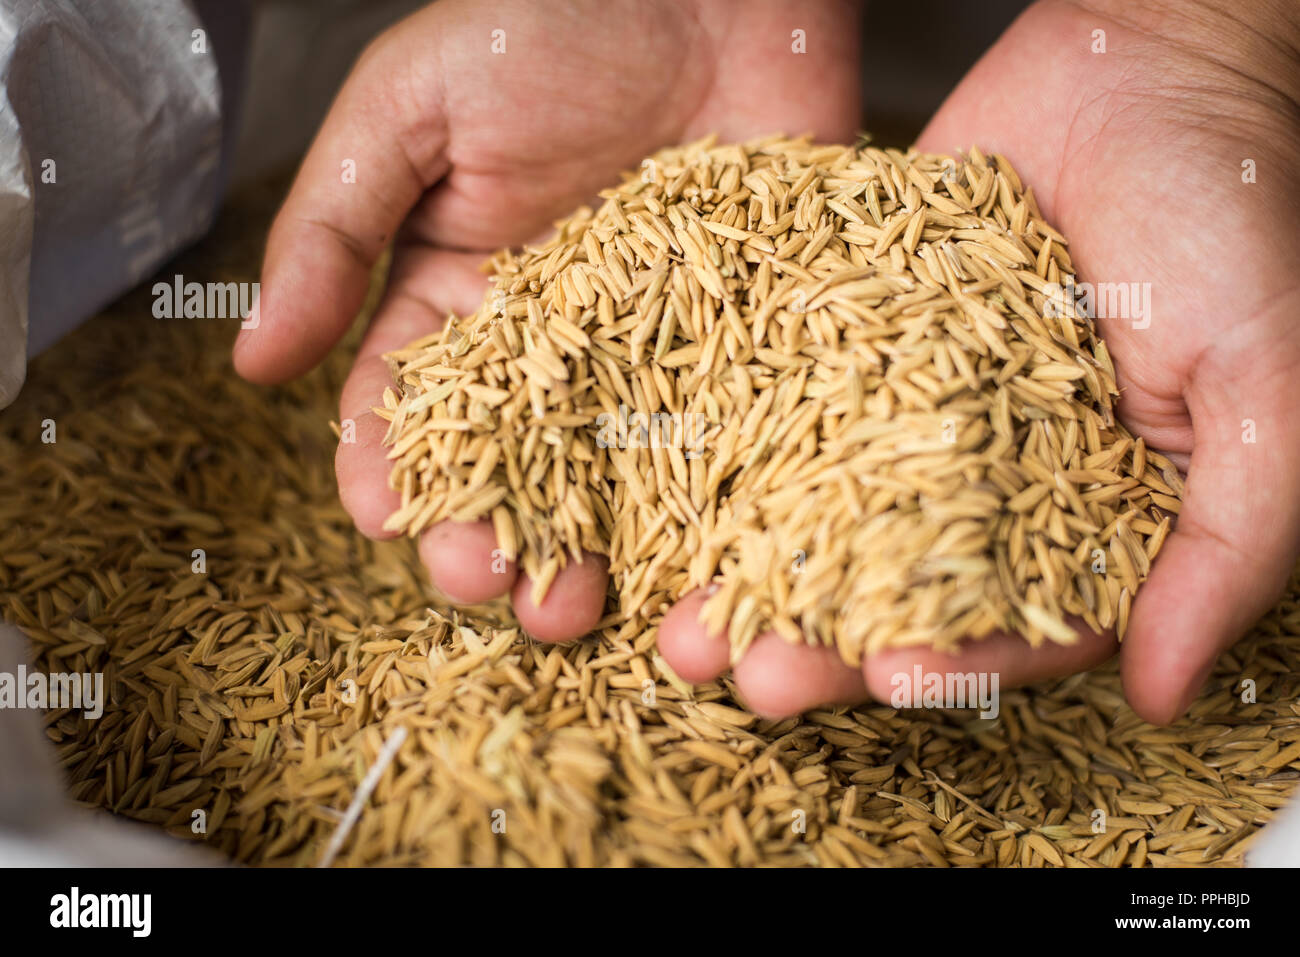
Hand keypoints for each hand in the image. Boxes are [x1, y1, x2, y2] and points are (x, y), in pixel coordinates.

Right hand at [233, 0, 862, 638]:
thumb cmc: (548, 17)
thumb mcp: (409, 108)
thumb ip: (332, 231)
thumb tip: (253, 361)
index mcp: (456, 297)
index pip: (405, 406)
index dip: (386, 468)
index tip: (384, 517)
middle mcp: (551, 346)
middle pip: (508, 468)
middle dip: (486, 534)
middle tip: (483, 581)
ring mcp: (649, 356)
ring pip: (607, 483)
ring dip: (583, 554)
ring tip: (570, 608)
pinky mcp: (741, 349)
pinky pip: (718, 445)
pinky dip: (698, 514)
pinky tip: (681, 569)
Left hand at [658, 0, 1299, 721]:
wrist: (1143, 61)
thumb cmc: (1234, 213)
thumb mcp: (1269, 384)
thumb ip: (1231, 539)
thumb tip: (1167, 691)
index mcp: (1087, 515)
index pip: (1018, 625)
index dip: (959, 663)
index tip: (893, 678)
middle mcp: (984, 478)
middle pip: (892, 589)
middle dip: (821, 640)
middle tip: (748, 673)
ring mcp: (905, 412)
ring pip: (819, 512)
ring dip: (753, 568)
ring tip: (682, 622)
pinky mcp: (846, 343)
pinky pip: (779, 402)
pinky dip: (727, 446)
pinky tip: (669, 488)